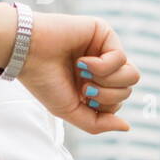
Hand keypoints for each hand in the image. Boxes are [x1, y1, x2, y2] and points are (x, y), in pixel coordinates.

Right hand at [16, 12, 138, 133]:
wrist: (26, 54)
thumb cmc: (43, 81)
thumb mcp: (70, 111)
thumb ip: (98, 123)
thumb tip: (127, 127)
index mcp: (93, 84)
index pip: (118, 102)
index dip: (102, 106)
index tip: (79, 98)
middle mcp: (101, 67)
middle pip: (127, 90)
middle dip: (106, 96)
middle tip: (83, 88)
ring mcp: (103, 49)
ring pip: (132, 75)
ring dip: (107, 81)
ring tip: (84, 73)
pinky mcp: (103, 32)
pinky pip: (120, 57)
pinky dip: (102, 66)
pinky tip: (82, 62)